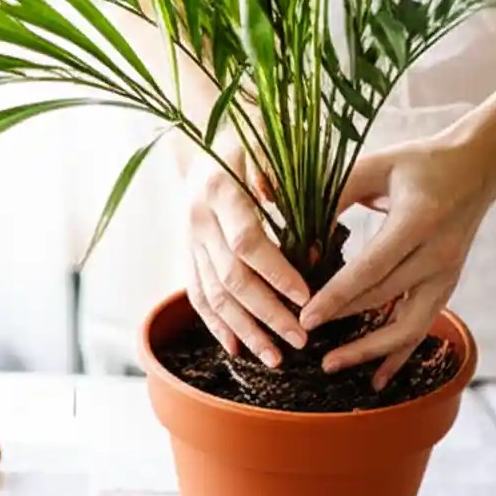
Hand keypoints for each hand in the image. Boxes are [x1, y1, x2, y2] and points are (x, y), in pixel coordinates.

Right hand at [185, 139, 309, 367]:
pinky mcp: (187, 255)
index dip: (277, 273)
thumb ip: (275, 171)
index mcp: (218, 190)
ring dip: (245, 330)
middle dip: (267, 313)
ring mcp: (189, 241)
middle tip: (301, 339)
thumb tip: (287, 209)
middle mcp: (198, 220)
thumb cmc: (246, 137)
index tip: (308, 298)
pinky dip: (217, 325)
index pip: (248, 242)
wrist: (201, 139)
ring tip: (275, 358)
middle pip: (231, 278)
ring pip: (214, 295)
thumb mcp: (264, 140)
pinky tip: (238, 349)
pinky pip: (198, 295)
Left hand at [298, 131, 495, 388]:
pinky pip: (422, 329)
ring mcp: (447, 275)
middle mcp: (439, 253)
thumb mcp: (376, 165)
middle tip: (302, 339)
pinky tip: (376, 381)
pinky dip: (399, 356)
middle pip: (385, 299)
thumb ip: (336, 195)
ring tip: (332, 365)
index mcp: (419, 220)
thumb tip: (301, 239)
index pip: (372, 268)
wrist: (477, 167)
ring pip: (408, 326)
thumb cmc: (418, 163)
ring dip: (370, 351)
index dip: (337, 296)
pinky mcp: (448, 287)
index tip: (306, 316)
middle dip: (342, 323)